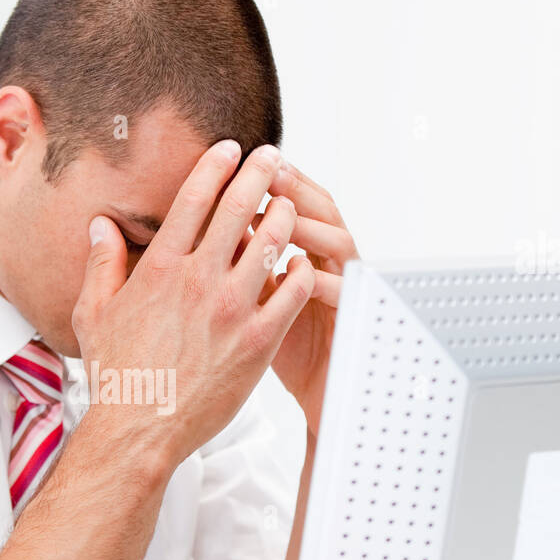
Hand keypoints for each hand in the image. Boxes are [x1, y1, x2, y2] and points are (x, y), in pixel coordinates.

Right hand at [72, 141, 314, 474]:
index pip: (193, 199)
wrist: (138, 430)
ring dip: (284, 215)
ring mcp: (231, 309)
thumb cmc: (116, 376)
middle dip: (260, 174)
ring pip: (271, 242)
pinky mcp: (258, 341)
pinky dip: (301, 269)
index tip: (231, 149)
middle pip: (238, 208)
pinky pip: (292, 291)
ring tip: (291, 204)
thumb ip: (101, 264)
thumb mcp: (94, 315)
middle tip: (273, 157)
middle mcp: (198, 280)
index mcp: (159, 269)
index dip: (215, 166)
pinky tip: (304, 260)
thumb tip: (100, 226)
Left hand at [257, 160, 356, 435]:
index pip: (293, 203)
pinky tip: (295, 270)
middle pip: (322, 210)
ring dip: (310, 224)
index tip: (239, 161)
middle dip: (295, 186)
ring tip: (282, 211)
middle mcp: (330, 264)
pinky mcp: (351, 323)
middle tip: (268, 167)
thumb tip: (209, 228)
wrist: (318, 399)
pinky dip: (320, 280)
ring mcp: (345, 290)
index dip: (269, 181)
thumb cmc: (281, 350)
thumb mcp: (257, 302)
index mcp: (305, 254)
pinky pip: (343, 294)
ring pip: (338, 243)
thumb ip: (241, 264)